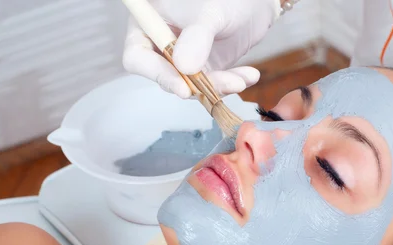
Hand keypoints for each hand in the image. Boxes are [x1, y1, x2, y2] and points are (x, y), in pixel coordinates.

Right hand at [122, 0, 280, 97]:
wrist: (254, 1)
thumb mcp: (210, 12)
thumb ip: (197, 37)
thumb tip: (184, 68)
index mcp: (150, 23)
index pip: (138, 57)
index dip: (158, 74)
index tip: (183, 88)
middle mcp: (162, 44)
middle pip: (167, 76)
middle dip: (198, 85)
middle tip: (226, 83)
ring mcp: (184, 58)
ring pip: (193, 85)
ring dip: (219, 87)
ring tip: (243, 79)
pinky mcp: (205, 68)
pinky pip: (213, 84)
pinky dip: (232, 82)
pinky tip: (250, 75)